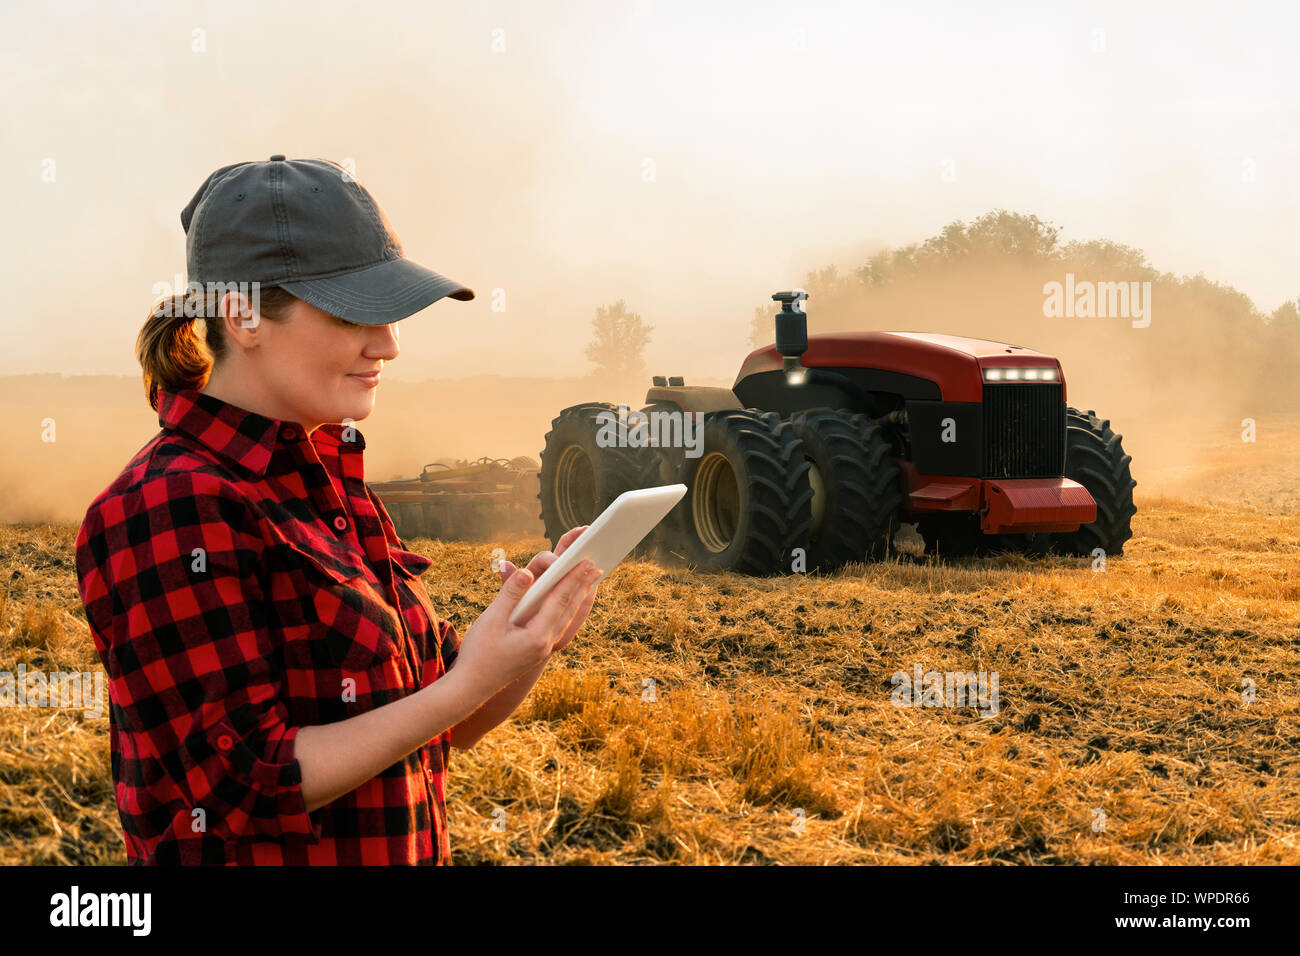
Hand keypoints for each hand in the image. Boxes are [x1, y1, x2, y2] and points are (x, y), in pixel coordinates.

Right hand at [456, 540, 602, 702]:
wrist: (470, 688)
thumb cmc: (478, 654)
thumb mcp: (491, 620)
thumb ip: (510, 594)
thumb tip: (527, 571)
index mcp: (537, 636)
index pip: (560, 600)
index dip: (573, 578)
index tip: (586, 562)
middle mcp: (545, 644)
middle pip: (569, 610)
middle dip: (582, 587)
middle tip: (596, 567)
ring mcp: (542, 650)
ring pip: (566, 619)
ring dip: (577, 599)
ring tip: (589, 583)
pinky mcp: (536, 652)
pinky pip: (558, 626)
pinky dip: (566, 611)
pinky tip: (566, 606)